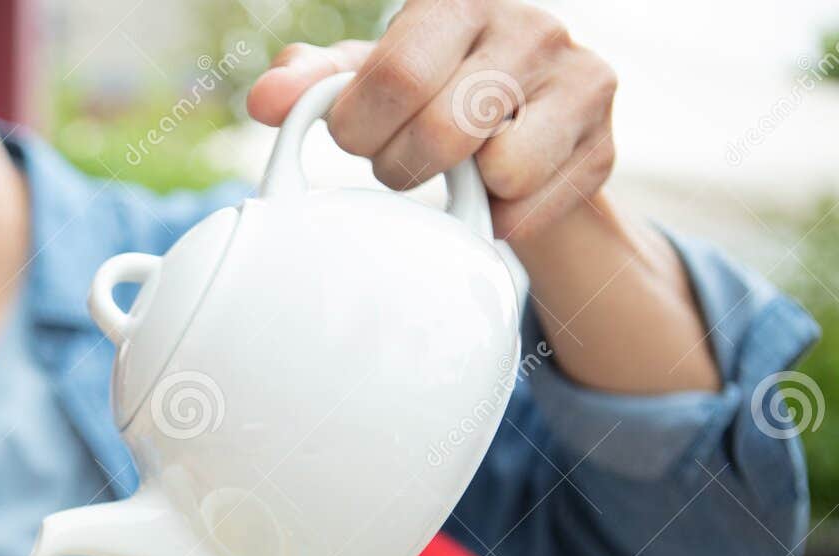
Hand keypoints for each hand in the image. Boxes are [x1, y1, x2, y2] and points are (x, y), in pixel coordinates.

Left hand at [246, 0, 617, 240]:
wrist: (524, 128)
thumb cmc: (432, 92)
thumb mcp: (370, 78)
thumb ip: (316, 84)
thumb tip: (265, 99)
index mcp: (461, 2)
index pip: (396, 75)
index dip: (360, 127)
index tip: (355, 138)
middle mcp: (530, 28)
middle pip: (444, 128)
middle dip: (401, 165)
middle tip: (399, 163)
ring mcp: (578, 81)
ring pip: (502, 169)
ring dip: (460, 193)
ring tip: (454, 173)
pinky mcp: (604, 144)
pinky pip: (535, 207)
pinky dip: (501, 219)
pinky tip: (495, 196)